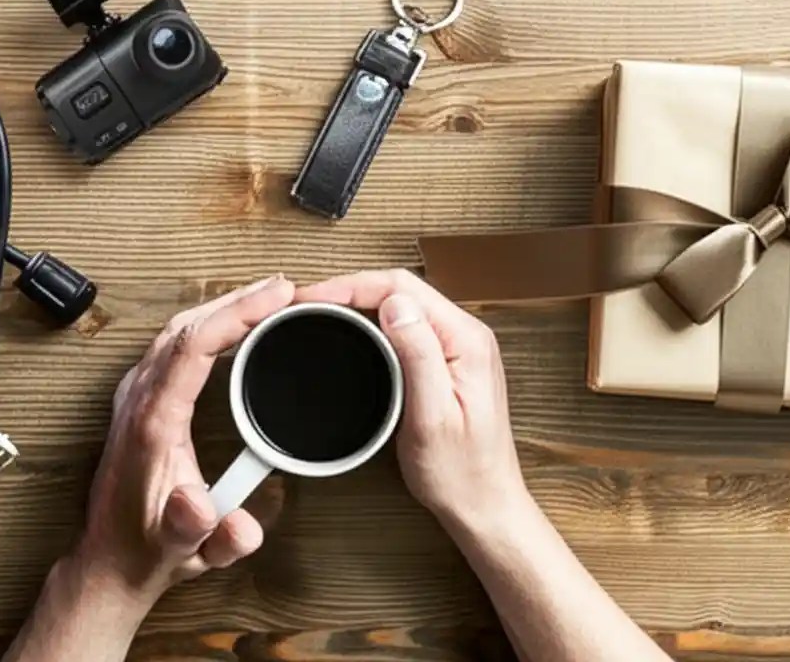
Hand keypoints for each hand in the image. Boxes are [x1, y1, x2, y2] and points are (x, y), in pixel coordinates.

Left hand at [74, 274, 294, 611]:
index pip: (194, 346)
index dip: (238, 313)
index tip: (278, 297)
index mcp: (153, 424)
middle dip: (237, 299)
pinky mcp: (139, 402)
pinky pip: (173, 346)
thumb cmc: (150, 550)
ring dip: (222, 308)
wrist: (111, 561)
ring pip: (177, 330)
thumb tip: (207, 506)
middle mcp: (138, 401)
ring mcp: (135, 398)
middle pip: (186, 325)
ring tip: (267, 299)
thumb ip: (206, 532)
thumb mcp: (187, 550)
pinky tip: (232, 326)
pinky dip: (207, 326)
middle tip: (285, 289)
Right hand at [296, 269, 528, 531]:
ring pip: (401, 306)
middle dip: (351, 288)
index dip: (353, 285)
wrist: (483, 505)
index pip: (403, 288)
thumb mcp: (433, 416)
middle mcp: (466, 336)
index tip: (314, 296)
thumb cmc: (461, 472)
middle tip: (306, 300)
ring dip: (360, 302)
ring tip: (320, 309)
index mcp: (465, 341)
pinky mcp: (446, 363)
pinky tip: (351, 331)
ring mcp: (457, 348)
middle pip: (401, 290)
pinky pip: (405, 327)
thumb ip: (418, 355)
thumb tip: (394, 304)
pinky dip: (373, 323)